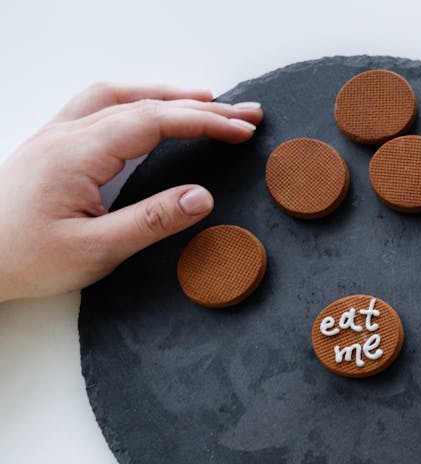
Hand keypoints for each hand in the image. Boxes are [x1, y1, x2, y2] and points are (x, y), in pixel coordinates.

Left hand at [0, 83, 262, 300]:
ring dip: (166, 95)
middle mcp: (66, 135)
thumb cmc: (23, 260)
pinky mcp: (48, 148)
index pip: (155, 122)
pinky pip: (97, 106)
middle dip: (200, 107)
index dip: (204, 122)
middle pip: (143, 104)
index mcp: (79, 154)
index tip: (242, 131)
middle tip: (245, 115)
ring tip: (205, 102)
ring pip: (118, 97)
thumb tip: (202, 197)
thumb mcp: (95, 250)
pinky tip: (148, 110)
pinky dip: (134, 101)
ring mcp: (54, 137)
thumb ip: (152, 221)